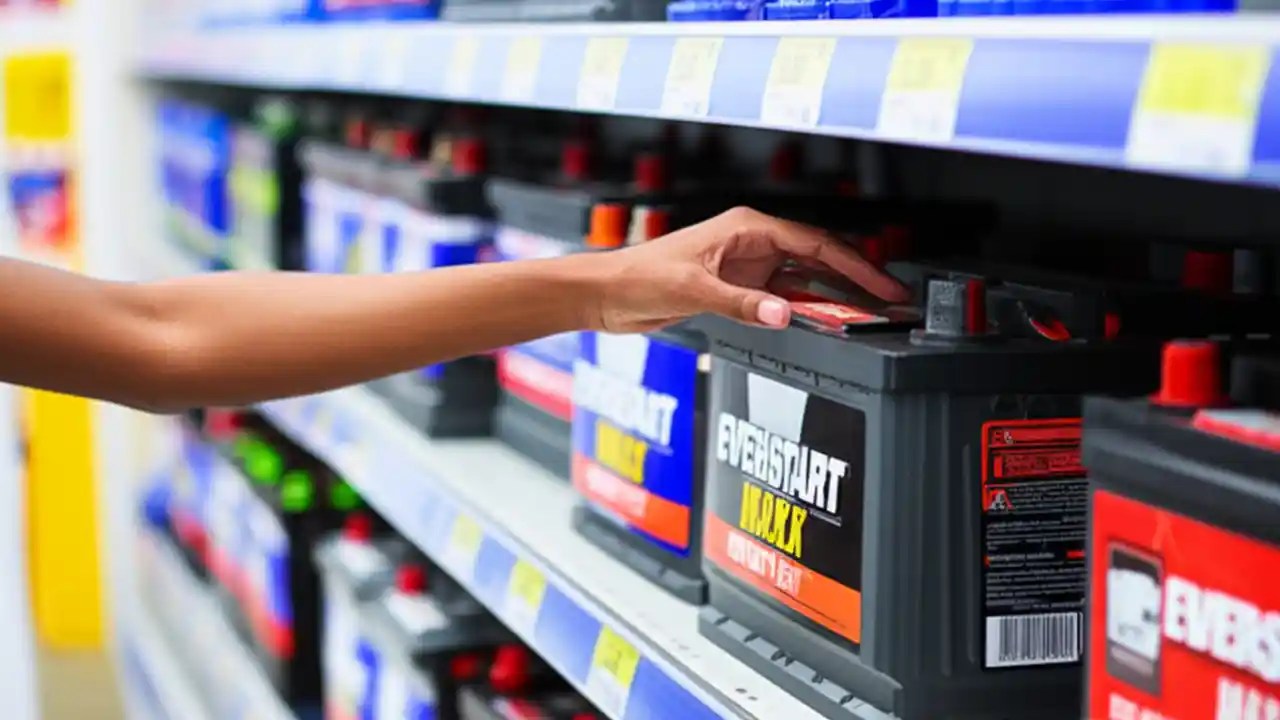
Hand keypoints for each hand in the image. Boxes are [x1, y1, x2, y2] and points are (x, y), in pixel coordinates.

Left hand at [590, 206, 910, 332]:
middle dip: (857, 277)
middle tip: (893, 300)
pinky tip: (828, 321)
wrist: (607, 294)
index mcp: (746, 228)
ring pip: (806, 277)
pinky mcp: (737, 287)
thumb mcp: (692, 291)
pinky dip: (808, 307)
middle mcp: (751, 242)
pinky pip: (784, 295)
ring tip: (873, 312)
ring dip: (837, 294)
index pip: (814, 243)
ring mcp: (747, 265)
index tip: (883, 285)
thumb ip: (741, 304)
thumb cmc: (639, 277)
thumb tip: (786, 314)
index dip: (854, 265)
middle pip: (819, 257)